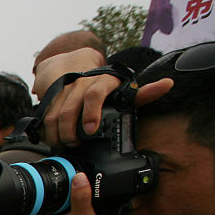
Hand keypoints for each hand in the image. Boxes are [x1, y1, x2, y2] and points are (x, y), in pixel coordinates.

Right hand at [36, 49, 172, 145]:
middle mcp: (81, 83)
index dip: (91, 112)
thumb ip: (145, 93)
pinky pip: (46, 116)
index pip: (95, 93)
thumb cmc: (109, 88)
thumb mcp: (126, 91)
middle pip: (70, 109)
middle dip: (71, 131)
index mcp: (102, 81)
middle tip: (77, 143)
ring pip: (55, 114)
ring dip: (59, 133)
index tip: (91, 130)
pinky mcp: (52, 97)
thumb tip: (168, 83)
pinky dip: (49, 131)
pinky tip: (55, 139)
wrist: (82, 71)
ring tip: (67, 143)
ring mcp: (65, 90)